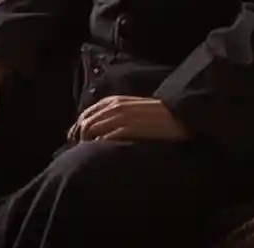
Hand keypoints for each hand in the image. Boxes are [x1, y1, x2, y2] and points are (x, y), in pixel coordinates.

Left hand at [67, 96, 189, 142]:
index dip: (77, 127)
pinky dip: (100, 145)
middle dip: (79, 137)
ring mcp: (121, 118)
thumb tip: (97, 127)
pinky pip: (106, 137)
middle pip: (85, 122)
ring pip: (92, 129)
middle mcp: (115, 107)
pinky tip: (102, 153)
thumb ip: (114, 112)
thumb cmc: (155, 114)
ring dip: (87, 142)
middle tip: (79, 150)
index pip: (86, 113)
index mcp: (114, 101)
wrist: (177, 115)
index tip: (76, 140)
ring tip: (89, 153)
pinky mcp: (130, 129)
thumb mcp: (131, 106)